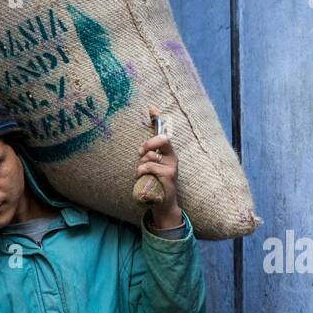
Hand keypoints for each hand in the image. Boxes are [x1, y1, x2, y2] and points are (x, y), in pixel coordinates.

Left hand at [138, 106, 182, 229]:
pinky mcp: (169, 175)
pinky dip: (141, 173)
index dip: (158, 120)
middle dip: (147, 144)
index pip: (163, 133)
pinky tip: (144, 179)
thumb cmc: (155, 184)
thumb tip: (140, 150)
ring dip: (141, 166)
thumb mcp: (150, 167)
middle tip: (140, 153)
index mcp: (167, 153)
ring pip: (150, 156)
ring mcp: (172, 166)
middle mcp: (172, 157)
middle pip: (161, 139)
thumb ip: (147, 157)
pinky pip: (149, 167)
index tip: (152, 108)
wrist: (163, 203)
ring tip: (143, 175)